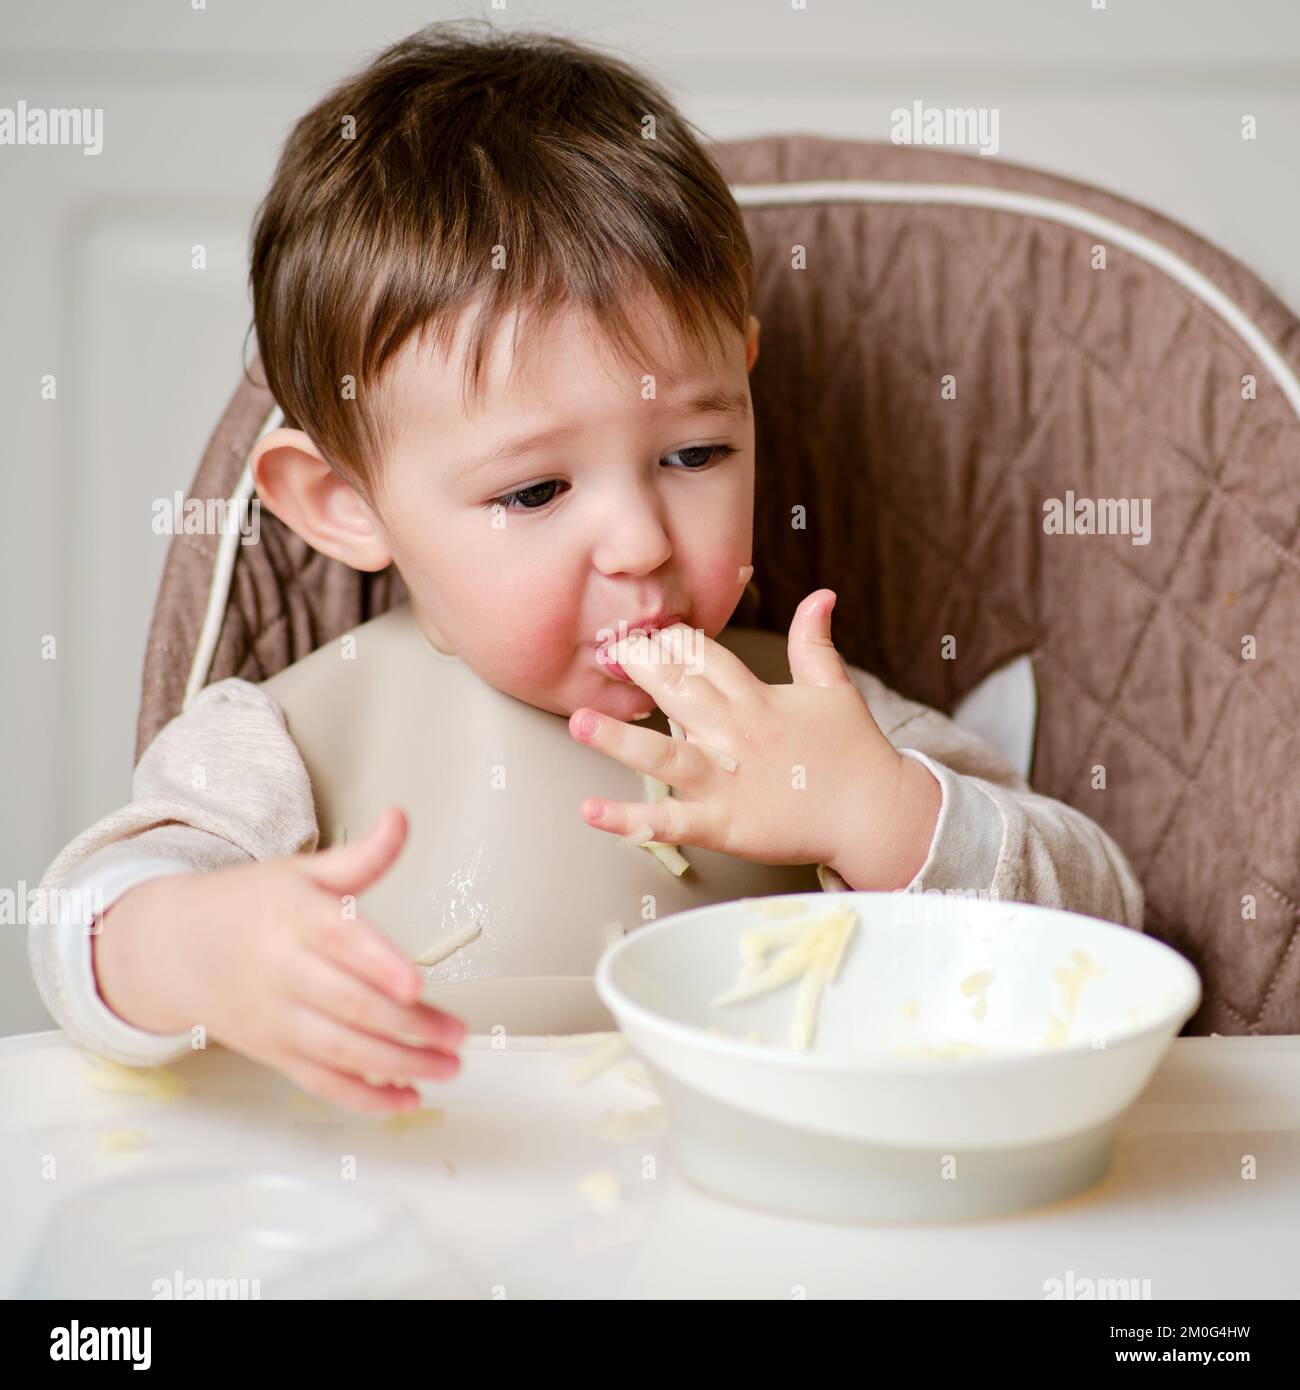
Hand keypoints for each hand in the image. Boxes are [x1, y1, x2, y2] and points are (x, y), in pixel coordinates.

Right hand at [92, 808, 466, 1113]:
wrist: (175, 947)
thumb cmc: (249, 905)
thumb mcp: (303, 871)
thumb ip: (362, 856)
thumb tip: (401, 819)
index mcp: (296, 919)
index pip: (341, 942)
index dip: (380, 964)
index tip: (418, 983)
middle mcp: (284, 972)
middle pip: (350, 1004)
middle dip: (409, 1025)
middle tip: (456, 1035)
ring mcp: (277, 1018)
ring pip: (340, 1050)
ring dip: (398, 1065)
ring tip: (446, 1068)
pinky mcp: (273, 1051)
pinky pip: (320, 1081)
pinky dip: (363, 1098)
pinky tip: (406, 1100)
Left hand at [567, 590, 939, 885]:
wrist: (878, 815)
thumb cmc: (854, 753)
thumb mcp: (834, 690)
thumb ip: (815, 643)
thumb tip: (820, 595)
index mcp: (758, 700)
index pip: (708, 658)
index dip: (674, 641)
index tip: (642, 627)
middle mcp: (737, 735)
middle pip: (681, 693)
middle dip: (641, 669)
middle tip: (605, 650)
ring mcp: (728, 782)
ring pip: (665, 757)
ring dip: (619, 741)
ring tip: (579, 722)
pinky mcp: (725, 824)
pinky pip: (671, 822)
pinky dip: (631, 820)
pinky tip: (593, 813)